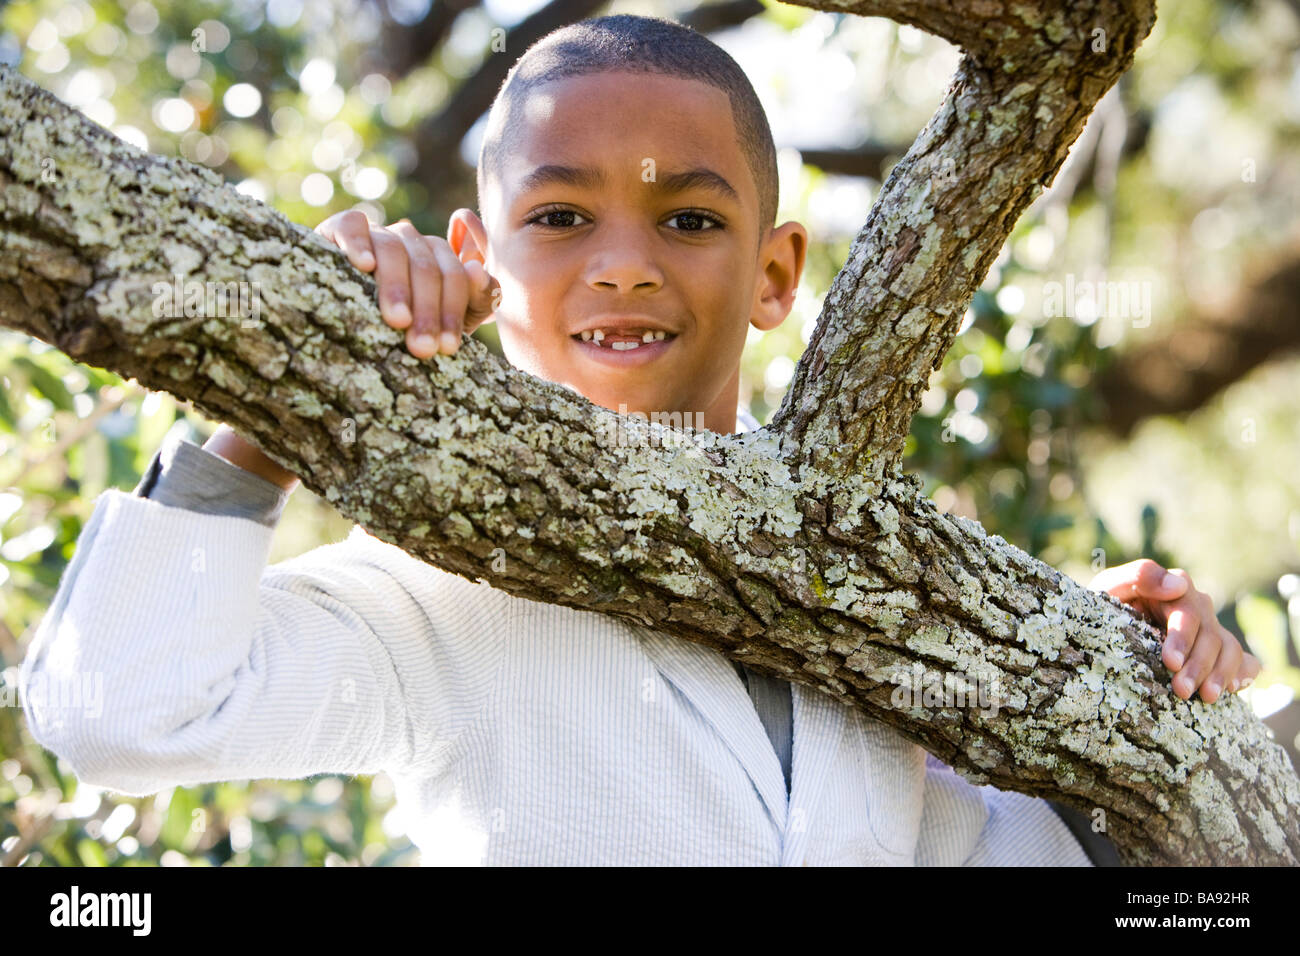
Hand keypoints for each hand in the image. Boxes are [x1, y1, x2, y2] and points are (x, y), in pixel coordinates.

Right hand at [314, 210, 498, 357]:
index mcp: (439, 257)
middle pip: (426, 267)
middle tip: (422, 347)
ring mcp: (377, 233)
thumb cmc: (402, 326)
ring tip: (398, 320)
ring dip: (397, 287)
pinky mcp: (340, 228)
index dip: (453, 312)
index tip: (447, 348)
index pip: (455, 277)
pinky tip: (363, 265)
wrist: (345, 318)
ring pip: (393, 250)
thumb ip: (476, 300)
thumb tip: (478, 271)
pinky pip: (352, 226)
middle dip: (427, 310)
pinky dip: (358, 242)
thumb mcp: (443, 322)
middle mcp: (411, 239)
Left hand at [1088, 559, 1260, 702]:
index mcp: (1175, 590)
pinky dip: (1243, 672)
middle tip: (1182, 691)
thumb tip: (1179, 585)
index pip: (1188, 614)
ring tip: (1206, 698)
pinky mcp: (1217, 650)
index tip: (1171, 663)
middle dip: (1199, 665)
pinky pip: (1244, 659)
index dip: (1183, 639)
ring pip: (1229, 649)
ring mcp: (1209, 629)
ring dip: (1221, 674)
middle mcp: (1198, 607)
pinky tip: (1234, 688)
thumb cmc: (1104, 607)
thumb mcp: (1111, 587)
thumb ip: (1139, 577)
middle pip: (1210, 635)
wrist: (1102, 628)